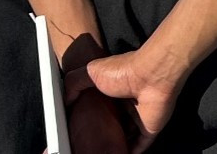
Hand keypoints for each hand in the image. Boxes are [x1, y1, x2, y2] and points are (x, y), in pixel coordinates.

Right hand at [66, 47, 186, 153]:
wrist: (150, 76)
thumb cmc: (123, 72)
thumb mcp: (91, 72)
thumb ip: (75, 83)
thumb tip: (66, 101)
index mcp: (115, 91)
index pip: (103, 108)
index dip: (94, 117)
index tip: (81, 129)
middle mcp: (128, 105)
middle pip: (114, 124)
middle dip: (104, 134)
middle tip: (89, 146)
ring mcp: (140, 117)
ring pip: (126, 137)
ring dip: (116, 146)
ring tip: (102, 153)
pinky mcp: (149, 129)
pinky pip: (140, 146)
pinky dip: (130, 153)